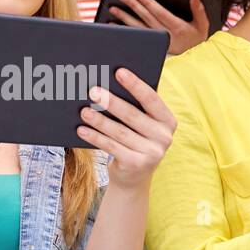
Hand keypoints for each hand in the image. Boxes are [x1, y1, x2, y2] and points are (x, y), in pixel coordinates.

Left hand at [76, 67, 176, 189]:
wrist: (133, 177)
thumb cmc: (134, 141)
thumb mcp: (141, 126)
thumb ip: (134, 108)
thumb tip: (107, 86)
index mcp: (168, 120)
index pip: (151, 99)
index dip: (135, 85)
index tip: (119, 71)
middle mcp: (164, 137)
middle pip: (133, 115)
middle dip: (111, 102)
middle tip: (93, 91)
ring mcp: (152, 153)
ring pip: (120, 132)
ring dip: (99, 120)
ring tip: (84, 111)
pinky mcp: (137, 165)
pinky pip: (112, 147)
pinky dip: (95, 137)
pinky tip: (82, 130)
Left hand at [110, 0, 208, 54]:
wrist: (194, 61)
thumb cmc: (197, 39)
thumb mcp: (202, 24)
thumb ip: (198, 9)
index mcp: (177, 28)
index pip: (159, 13)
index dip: (148, 3)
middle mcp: (165, 34)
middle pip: (146, 18)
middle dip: (133, 6)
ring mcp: (156, 41)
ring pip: (138, 27)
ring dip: (124, 18)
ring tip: (113, 9)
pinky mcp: (151, 45)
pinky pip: (135, 36)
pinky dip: (123, 30)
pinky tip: (113, 25)